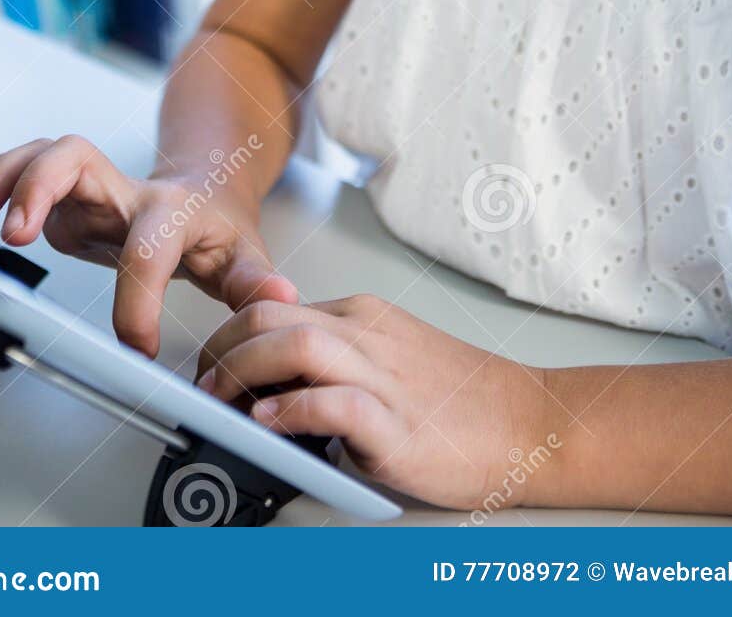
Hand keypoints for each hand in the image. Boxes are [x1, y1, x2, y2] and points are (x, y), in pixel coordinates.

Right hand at [0, 135, 297, 357]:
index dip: (138, 299)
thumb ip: (256, 282)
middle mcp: (125, 190)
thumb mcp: (245, 256)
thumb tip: (284, 299)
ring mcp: (92, 186)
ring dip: (6, 176)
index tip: (134, 345)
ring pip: (45, 155)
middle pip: (79, 160)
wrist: (207, 188)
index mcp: (171, 213)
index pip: (149, 247)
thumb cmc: (218, 227)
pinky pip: (25, 169)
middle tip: (14, 232)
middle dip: (41, 188)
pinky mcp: (67, 194)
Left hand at [192, 293, 553, 511]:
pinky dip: (291, 412)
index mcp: (362, 317)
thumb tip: (276, 388)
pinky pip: (333, 403)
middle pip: (269, 313)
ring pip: (293, 345)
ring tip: (221, 402)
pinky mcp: (397, 422)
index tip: (210, 368)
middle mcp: (366, 334)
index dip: (227, 336)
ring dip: (242, 372)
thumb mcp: (390, 362)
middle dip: (219, 348)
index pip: (273, 304)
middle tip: (201, 386)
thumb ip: (338, 363)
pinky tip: (270, 427)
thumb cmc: (464, 400)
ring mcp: (383, 375)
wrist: (530, 421)